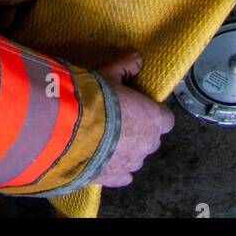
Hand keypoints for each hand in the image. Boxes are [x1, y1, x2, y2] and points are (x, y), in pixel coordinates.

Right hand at [90, 51, 174, 187]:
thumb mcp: (109, 74)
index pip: (166, 119)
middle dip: (140, 130)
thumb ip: (126, 66)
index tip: (140, 107)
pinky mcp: (114, 178)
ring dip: (127, 149)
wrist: (70, 129)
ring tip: (106, 138)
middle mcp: (147, 144)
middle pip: (152, 139)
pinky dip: (117, 169)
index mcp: (153, 119)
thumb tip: (137, 58)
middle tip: (119, 119)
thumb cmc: (95, 98)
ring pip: (136, 157)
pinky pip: (123, 176)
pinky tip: (105, 160)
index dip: (153, 113)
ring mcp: (131, 164)